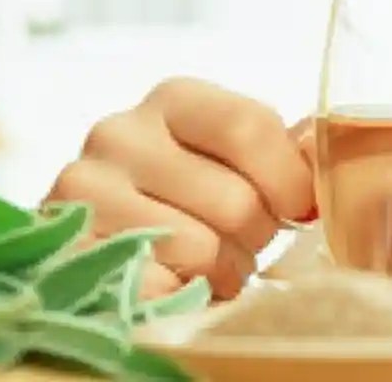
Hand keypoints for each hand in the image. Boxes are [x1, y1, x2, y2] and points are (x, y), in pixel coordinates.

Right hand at [45, 77, 315, 299]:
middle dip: (257, 234)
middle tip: (245, 240)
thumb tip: (324, 143)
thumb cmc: (192, 189)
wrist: (104, 231)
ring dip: (223, 269)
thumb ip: (286, 147)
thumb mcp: (238, 155)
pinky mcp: (68, 248)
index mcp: (174, 98)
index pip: (248, 126)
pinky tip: (174, 278)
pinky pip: (159, 286)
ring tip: (212, 261)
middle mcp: (119, 133)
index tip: (299, 208)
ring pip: (200, 249)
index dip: (289, 180)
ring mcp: (84, 189)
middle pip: (234, 199)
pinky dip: (180, 293)